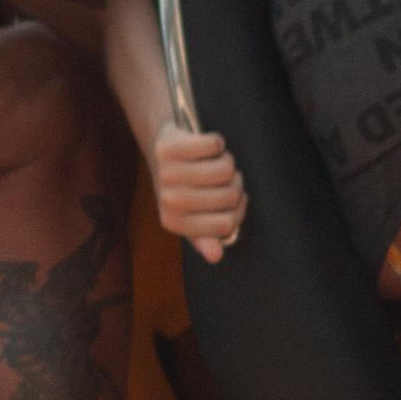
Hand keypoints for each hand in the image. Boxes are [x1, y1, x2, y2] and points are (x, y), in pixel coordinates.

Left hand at [151, 125, 247, 257]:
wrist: (161, 153)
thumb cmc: (183, 187)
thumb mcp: (193, 216)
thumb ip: (206, 237)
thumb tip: (216, 256)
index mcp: (174, 223)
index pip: (226, 225)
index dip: (239, 210)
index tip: (236, 199)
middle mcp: (168, 200)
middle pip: (229, 196)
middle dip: (236, 183)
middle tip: (226, 177)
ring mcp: (167, 173)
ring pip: (226, 169)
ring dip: (228, 161)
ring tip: (217, 161)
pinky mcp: (169, 147)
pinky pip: (214, 144)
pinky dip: (218, 143)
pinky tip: (208, 147)